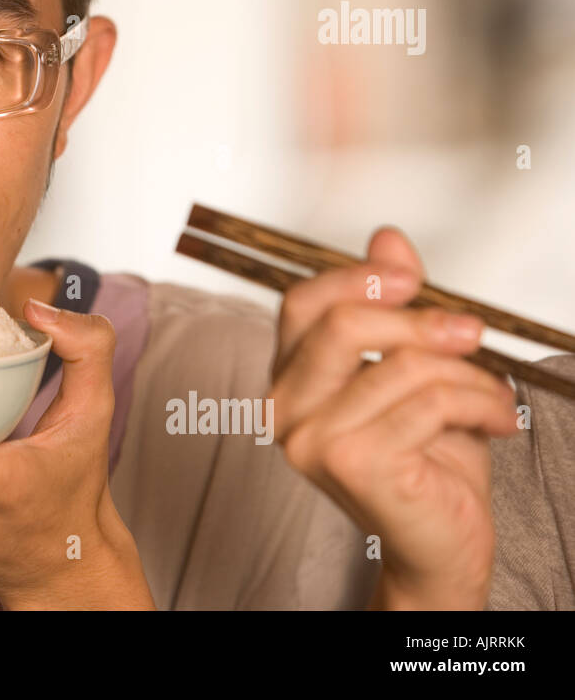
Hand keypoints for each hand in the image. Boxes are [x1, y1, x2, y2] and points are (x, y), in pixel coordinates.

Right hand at [269, 226, 518, 608]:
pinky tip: (497, 421)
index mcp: (289, 379)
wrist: (441, 542)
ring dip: (468, 375)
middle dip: (420, 321)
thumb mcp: (412, 367)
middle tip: (474, 332)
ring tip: (494, 395)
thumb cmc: (424, 460)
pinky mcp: (350, 462)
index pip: (301, 304)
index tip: (410, 278)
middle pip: (341, 325)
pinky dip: (479, 404)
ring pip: (399, 365)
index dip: (356, 278)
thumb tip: (387, 239)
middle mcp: (284, 409)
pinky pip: (426, 402)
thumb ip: (394, 306)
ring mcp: (309, 439)